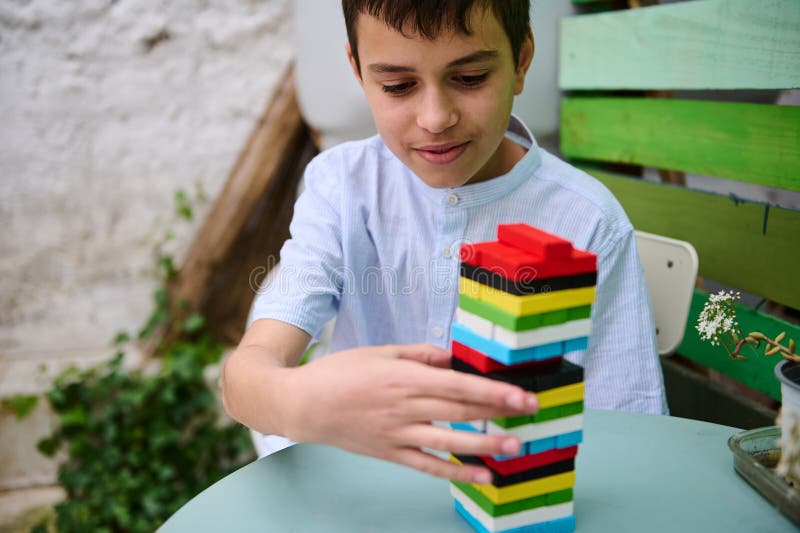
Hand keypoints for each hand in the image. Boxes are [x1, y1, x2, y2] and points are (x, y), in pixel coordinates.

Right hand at [279, 343, 538, 483]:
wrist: (303, 404)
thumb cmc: (339, 373)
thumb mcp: (380, 352)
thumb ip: (419, 354)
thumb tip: (452, 358)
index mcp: (404, 378)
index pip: (459, 385)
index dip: (494, 391)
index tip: (522, 394)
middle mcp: (405, 407)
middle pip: (461, 410)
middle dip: (500, 411)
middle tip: (533, 411)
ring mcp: (399, 433)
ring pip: (450, 441)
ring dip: (485, 444)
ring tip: (516, 446)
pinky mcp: (391, 453)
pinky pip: (429, 465)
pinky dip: (456, 473)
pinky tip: (482, 476)